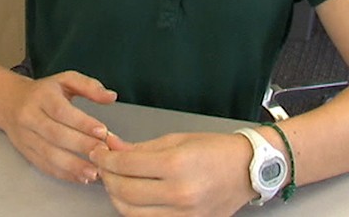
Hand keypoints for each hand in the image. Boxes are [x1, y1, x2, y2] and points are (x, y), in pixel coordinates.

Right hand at [0, 70, 117, 183]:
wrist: (9, 102)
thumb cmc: (44, 92)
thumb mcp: (65, 80)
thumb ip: (89, 86)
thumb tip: (111, 97)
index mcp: (42, 97)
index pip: (61, 111)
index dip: (82, 123)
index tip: (102, 131)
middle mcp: (30, 117)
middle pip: (55, 134)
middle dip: (81, 146)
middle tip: (102, 154)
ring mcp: (26, 137)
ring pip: (49, 154)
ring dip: (73, 165)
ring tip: (94, 172)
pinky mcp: (26, 152)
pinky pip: (44, 165)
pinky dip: (63, 174)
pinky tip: (80, 177)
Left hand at [90, 132, 255, 215]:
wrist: (248, 169)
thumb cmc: (216, 150)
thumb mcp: (177, 140)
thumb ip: (141, 148)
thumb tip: (112, 148)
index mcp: (177, 165)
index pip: (126, 165)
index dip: (106, 158)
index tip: (100, 152)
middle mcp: (179, 193)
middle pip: (124, 191)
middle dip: (106, 176)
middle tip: (103, 165)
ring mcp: (183, 214)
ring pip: (131, 212)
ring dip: (116, 196)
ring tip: (115, 181)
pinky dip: (134, 210)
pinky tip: (133, 196)